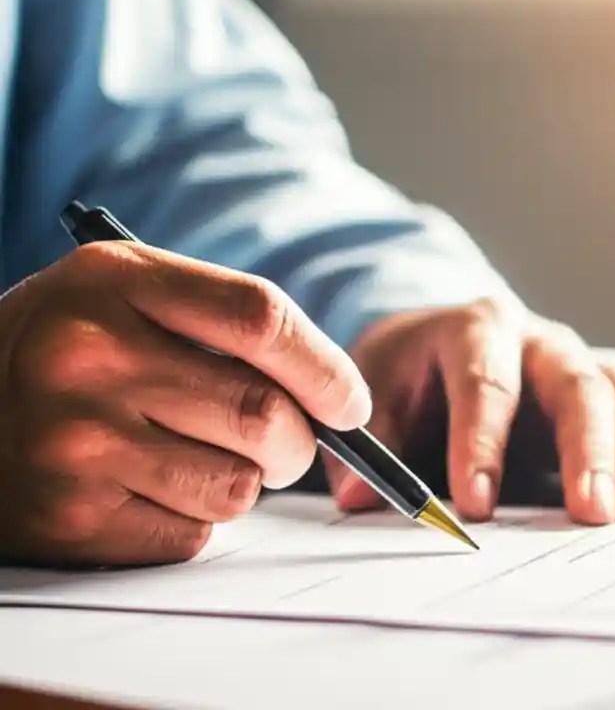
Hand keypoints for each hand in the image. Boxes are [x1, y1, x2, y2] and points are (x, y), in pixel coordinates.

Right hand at [0, 243, 370, 566]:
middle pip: (265, 414)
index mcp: (115, 279)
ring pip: (238, 486)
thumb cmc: (71, 351)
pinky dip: (191, 519)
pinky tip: (143, 488)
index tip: (348, 404)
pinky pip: (192, 533)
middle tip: (285, 446)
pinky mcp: (68, 517)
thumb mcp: (128, 295)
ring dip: (243, 483)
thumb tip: (342, 400)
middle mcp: (87, 354)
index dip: (326, 369)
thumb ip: (229, 324)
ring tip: (192, 459)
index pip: (262, 319)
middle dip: (299, 443)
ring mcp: (73, 440)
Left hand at [328, 297, 614, 523]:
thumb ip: (371, 445)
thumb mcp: (375, 395)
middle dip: (586, 450)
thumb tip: (361, 498)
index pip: (485, 384)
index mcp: (474, 330)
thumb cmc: (410, 376)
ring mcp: (581, 363)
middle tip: (591, 511)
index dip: (481, 446)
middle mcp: (538, 341)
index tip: (476, 507)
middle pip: (575, 384)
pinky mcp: (610, 390)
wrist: (441, 344)